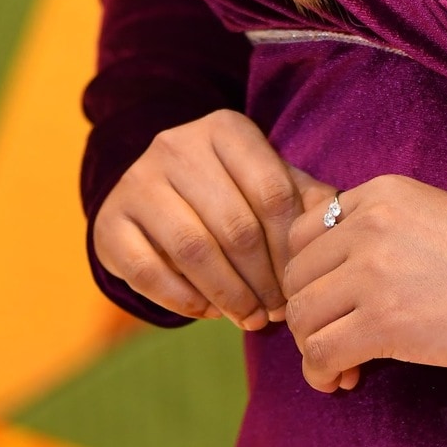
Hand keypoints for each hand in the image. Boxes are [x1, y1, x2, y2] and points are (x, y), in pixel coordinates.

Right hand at [94, 110, 327, 329]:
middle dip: (263, 278)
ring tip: (250, 318)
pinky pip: (149, 271)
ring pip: (193, 249)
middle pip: (235, 225)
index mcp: (225, 128)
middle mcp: (177, 146)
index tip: (304, 281)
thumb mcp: (266, 178)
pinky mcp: (110, 222)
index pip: (272, 192)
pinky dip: (183, 299)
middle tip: (278, 311)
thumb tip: (336, 225)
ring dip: (228, 294)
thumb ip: (303, 197)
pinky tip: (208, 311)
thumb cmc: (227, 187)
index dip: (291, 246)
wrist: (150, 187)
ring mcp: (138, 182)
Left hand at [281, 174, 446, 392]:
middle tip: (336, 338)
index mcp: (382, 192)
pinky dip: (321, 374)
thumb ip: (380, 227)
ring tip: (342, 364)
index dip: (310, 274)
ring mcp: (372, 272)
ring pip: (302, 317)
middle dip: (309, 313)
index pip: (305, 232)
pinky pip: (320, 354)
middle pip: (296, 276)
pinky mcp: (381, 322)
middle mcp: (369, 225)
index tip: (331, 301)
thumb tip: (331, 274)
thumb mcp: (432, 215)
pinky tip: (343, 380)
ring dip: (314, 347)